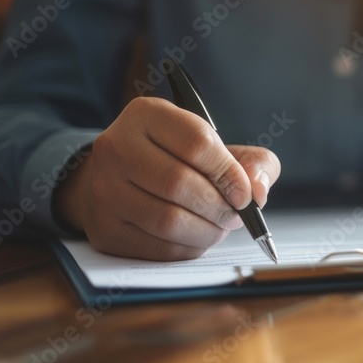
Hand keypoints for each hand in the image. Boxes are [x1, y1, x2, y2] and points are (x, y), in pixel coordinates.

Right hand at [54, 97, 280, 260]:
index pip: (197, 142)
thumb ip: (252, 162)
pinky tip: (196, 237)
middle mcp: (116, 147)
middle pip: (178, 183)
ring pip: (166, 220)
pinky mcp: (104, 228)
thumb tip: (259, 191)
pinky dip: (187, 247)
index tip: (244, 193)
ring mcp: (104, 189)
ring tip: (218, 226)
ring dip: (206, 231)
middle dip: (218, 206)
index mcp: (148, 114)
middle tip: (235, 215)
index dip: (229, 172)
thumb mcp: (219, 148)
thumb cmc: (179, 161)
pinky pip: (156, 247)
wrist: (122, 181)